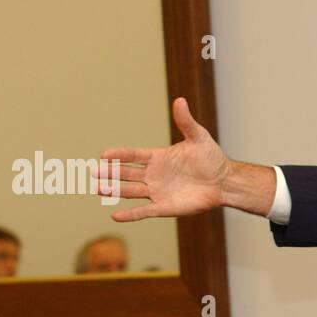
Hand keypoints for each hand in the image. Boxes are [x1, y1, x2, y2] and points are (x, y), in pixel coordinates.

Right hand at [98, 97, 233, 221]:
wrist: (224, 182)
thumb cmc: (212, 159)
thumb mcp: (198, 137)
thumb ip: (186, 122)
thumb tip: (180, 100)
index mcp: (158, 158)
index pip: (133, 155)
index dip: (119, 155)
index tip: (103, 155)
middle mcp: (154, 175)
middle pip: (126, 174)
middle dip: (110, 173)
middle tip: (92, 171)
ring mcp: (158, 191)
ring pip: (131, 191)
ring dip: (114, 190)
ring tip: (98, 188)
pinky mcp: (165, 207)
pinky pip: (144, 211)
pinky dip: (130, 214)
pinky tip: (115, 215)